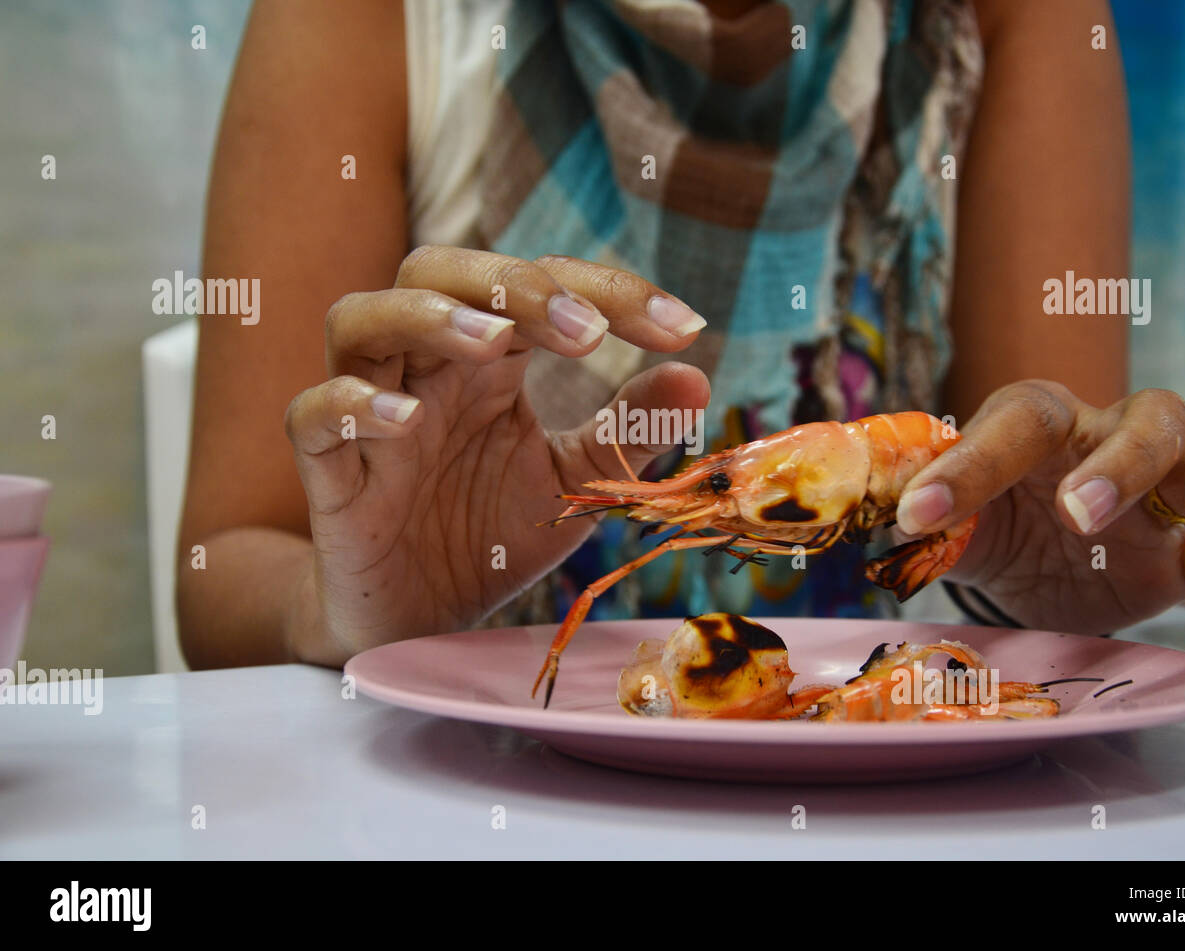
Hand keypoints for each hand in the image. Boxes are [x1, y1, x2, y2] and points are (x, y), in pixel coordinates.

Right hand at [283, 246, 708, 663]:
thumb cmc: (489, 535)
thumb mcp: (573, 481)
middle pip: (437, 271)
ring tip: (495, 344)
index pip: (539, 288)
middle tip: (588, 333)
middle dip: (512, 286)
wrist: (422, 620)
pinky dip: (352, 406)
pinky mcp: (329, 474)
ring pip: (361, 320)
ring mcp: (370, 414)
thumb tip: (696, 379)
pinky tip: (405, 421)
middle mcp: (424, 367)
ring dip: (426, 318)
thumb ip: (626, 431)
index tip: (687, 327)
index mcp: (486, 360)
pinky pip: (313, 415)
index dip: (612, 293)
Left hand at [895, 380, 1184, 633]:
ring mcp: (1162, 496)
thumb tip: (867, 504)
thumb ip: (922, 504)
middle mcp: (1109, 443)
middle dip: (1119, 465)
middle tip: (1079, 515)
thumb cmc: (993, 521)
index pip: (1015, 423)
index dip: (969, 466)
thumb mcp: (953, 519)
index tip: (919, 517)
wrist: (1032, 563)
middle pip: (1147, 421)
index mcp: (1038, 424)